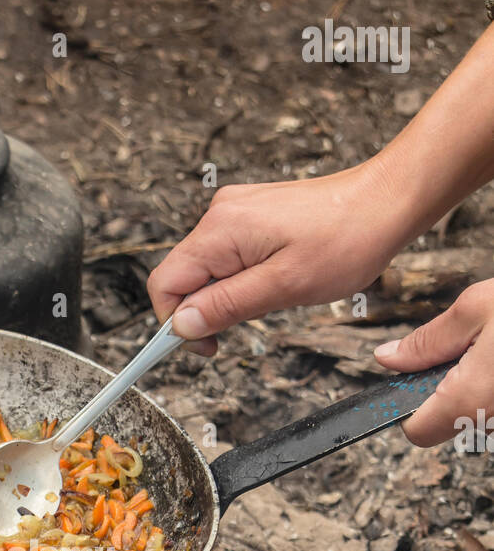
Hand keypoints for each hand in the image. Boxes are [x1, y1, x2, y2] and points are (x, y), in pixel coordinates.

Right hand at [148, 160, 411, 355]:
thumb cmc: (347, 239)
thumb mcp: (284, 286)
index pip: (165, 283)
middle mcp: (221, 214)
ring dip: (227, 296)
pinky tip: (275, 282)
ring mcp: (236, 212)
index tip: (201, 349)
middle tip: (245, 328)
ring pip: (207, 270)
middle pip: (183, 277)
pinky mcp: (252, 216)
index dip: (174, 324)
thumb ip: (226, 306)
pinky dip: (241, 279)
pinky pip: (228, 257)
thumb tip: (182, 325)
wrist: (386, 201)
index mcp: (221, 230)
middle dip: (206, 311)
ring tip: (272, 298)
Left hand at [373, 280, 493, 446]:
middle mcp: (492, 421)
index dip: (408, 406)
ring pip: (475, 414)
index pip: (417, 431)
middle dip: (448, 389)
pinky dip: (492, 387)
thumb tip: (387, 357)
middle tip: (469, 349)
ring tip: (491, 349)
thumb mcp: (475, 309)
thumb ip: (426, 341)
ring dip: (476, 386)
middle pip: (448, 422)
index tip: (413, 379)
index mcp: (469, 400)